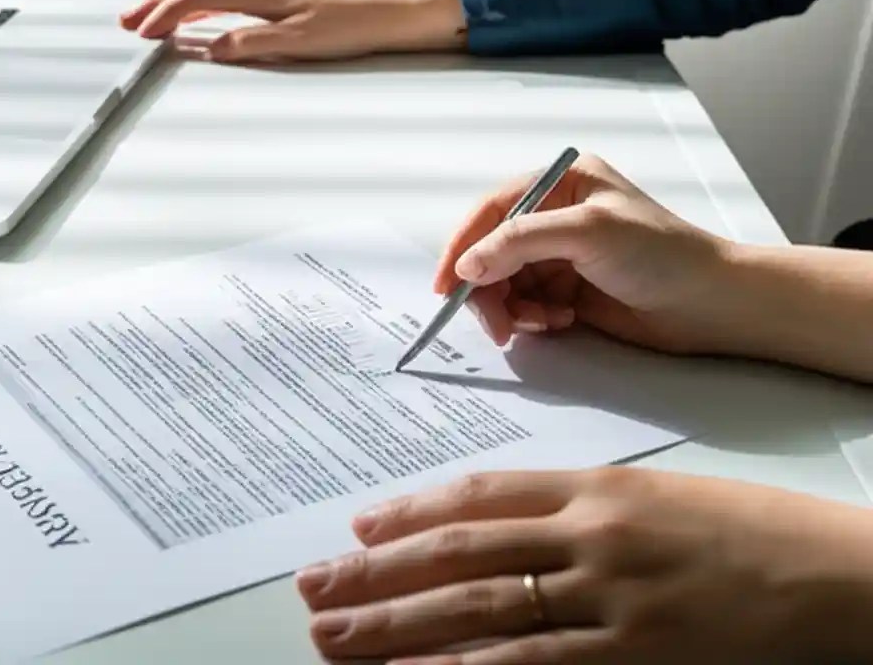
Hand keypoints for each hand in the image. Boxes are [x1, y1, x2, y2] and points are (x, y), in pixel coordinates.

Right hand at [119, 0, 466, 62]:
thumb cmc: (351, 27)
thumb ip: (252, 45)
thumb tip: (213, 48)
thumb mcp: (298, 44)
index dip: (166, 14)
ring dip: (177, 5)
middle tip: (129, 21)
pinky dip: (202, 7)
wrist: (389, 15)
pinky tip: (199, 19)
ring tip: (152, 21)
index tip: (143, 32)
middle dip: (159, 4)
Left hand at [295, 467, 872, 663]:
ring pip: (476, 608)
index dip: (409, 513)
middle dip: (375, 573)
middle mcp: (587, 533)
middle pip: (457, 551)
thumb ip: (575, 507)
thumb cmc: (747, 532)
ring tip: (336, 637)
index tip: (359, 529)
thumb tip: (497, 528)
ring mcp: (607, 594)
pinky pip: (529, 663)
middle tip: (314, 588)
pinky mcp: (632, 651)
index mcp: (593, 487)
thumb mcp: (654, 498)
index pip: (477, 496)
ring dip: (396, 624)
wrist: (832, 573)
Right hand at [435, 154, 733, 354]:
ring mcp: (562, 255)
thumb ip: (519, 242)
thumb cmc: (661, 255)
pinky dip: (533, 318)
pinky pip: (526, 304)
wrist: (713, 305)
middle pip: (492, 252)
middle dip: (489, 288)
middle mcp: (556, 215)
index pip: (491, 211)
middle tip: (498, 324)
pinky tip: (561, 321)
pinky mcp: (569, 290)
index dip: (462, 247)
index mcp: (560, 183)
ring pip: (505, 283)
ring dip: (513, 307)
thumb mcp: (586, 233)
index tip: (446, 285)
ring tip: (543, 322)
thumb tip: (466, 266)